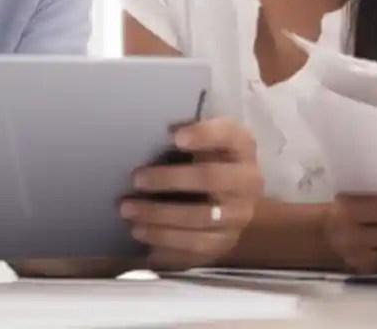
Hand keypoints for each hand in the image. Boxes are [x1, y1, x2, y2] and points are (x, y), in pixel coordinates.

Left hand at [120, 118, 263, 270]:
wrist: (231, 200)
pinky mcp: (225, 242)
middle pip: (211, 178)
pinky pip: (195, 246)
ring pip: (200, 218)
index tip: (174, 137)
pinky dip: (164, 240)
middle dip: (169, 179)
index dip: (204, 135)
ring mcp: (239, 215)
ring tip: (128, 210)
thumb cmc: (206, 160)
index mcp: (241, 147)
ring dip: (159, 215)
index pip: (228, 135)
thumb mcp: (203, 140)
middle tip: (135, 179)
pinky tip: (140, 231)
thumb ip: (185, 132)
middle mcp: (248, 181)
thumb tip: (161, 131)